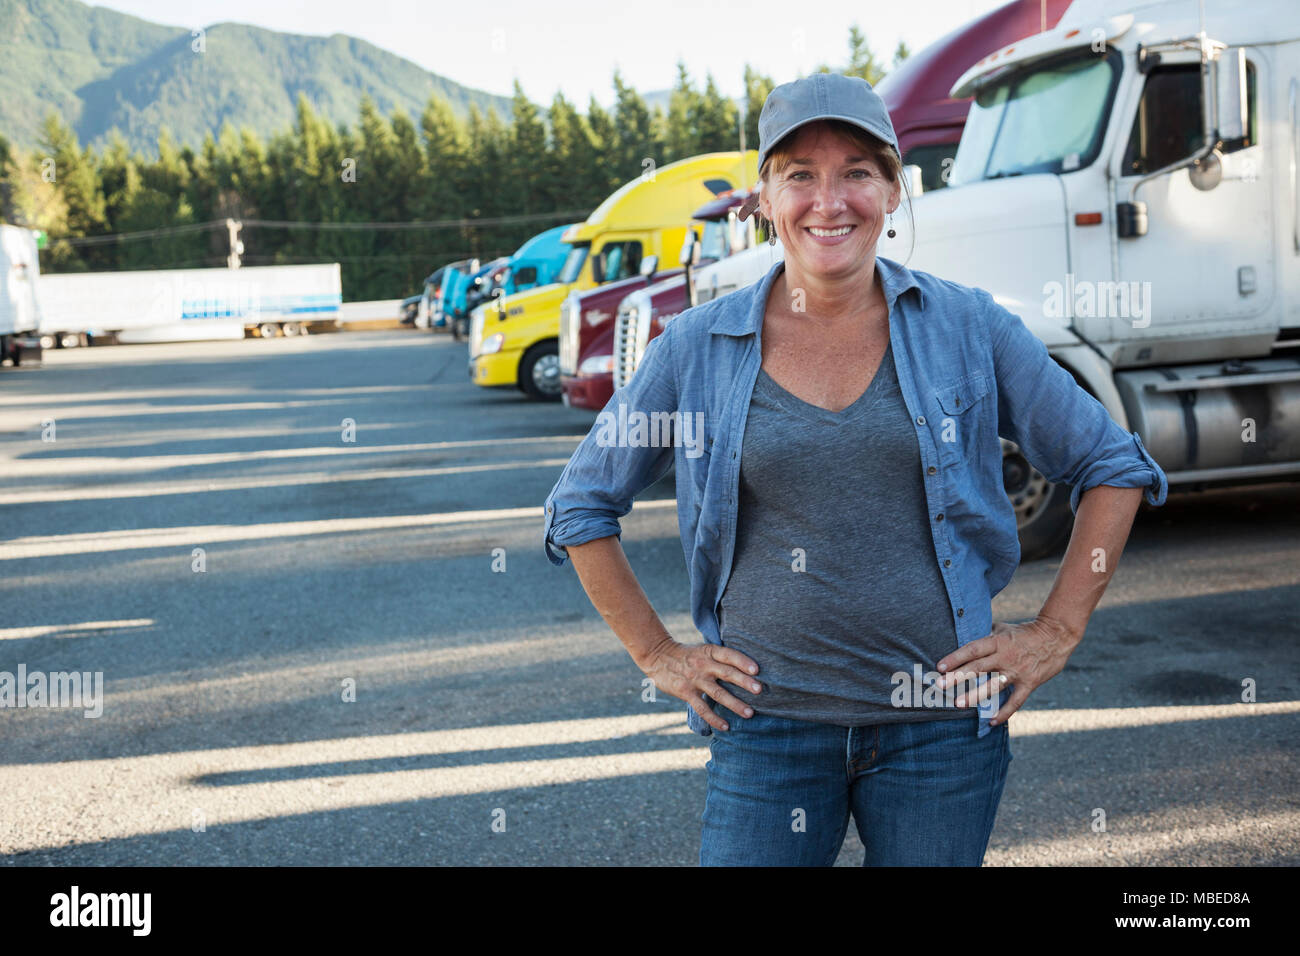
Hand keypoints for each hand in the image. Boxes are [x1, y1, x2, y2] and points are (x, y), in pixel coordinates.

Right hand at [638, 638, 761, 731]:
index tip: (757, 670)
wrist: (657, 656)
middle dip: (744, 682)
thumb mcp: (702, 649)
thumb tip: (745, 669)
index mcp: (709, 652)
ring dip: (735, 704)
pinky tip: (726, 726)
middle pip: (727, 673)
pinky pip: (702, 708)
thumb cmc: (686, 654)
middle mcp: (703, 665)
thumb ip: (719, 658)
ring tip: (749, 713)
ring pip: (718, 693)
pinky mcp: (686, 692)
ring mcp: (695, 679)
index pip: (729, 655)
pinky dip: (714, 718)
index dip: (743, 661)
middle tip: (760, 690)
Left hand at [934, 616, 1081, 725]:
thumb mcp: (1003, 629)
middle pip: (978, 667)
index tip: (940, 667)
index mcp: (997, 642)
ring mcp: (1017, 671)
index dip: (955, 658)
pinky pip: (1015, 701)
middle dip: (958, 677)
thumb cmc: (1025, 632)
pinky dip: (1004, 712)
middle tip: (940, 686)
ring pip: (993, 685)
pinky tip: (991, 722)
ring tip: (959, 704)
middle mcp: (1005, 657)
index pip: (972, 650)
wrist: (1056, 636)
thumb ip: (985, 635)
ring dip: (975, 695)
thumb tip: (965, 637)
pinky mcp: (1029, 683)